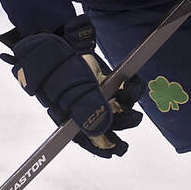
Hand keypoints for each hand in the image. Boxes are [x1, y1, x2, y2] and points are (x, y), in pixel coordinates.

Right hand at [0, 14, 142, 157]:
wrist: (56, 38)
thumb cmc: (57, 66)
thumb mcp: (70, 88)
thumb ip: (87, 109)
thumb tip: (103, 130)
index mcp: (68, 116)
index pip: (86, 138)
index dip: (102, 148)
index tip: (116, 151)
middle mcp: (84, 107)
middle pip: (106, 124)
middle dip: (122, 124)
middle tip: (134, 118)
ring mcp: (96, 93)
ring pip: (119, 107)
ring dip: (129, 104)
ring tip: (131, 94)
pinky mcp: (106, 79)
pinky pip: (124, 90)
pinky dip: (131, 88)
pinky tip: (132, 82)